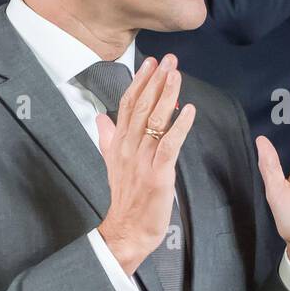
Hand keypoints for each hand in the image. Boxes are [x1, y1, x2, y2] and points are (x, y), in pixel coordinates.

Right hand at [96, 55, 196, 273]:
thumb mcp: (112, 164)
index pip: (127, 105)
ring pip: (154, 121)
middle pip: (141, 106)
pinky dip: (179, 126)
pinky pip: (169, 145)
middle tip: (168, 59)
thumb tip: (100, 118)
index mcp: (118, 144)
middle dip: (155, 81)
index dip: (139, 82)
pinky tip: (189, 110)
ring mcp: (142, 160)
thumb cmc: (124, 199)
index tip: (150, 63)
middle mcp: (128, 148)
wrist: (125, 231)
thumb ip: (107, 139)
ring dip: (167, 95)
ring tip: (177, 74)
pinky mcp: (157, 174)